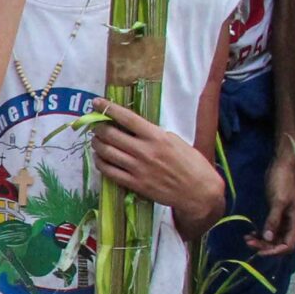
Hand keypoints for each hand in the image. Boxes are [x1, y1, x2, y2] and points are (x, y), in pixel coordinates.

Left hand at [90, 100, 218, 212]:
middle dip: (98, 127)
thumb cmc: (191, 163)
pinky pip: (109, 171)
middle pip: (110, 134)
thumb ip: (153, 133)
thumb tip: (132, 128)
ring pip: (106, 152)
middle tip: (96, 125)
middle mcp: (144, 151)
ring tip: (97, 141)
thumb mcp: (175, 140)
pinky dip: (100, 162)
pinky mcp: (134, 184)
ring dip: (96, 144)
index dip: (109, 109)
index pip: (127, 118)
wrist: (198, 191)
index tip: (97, 102)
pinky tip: (100, 158)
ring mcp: (137, 169)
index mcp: (156, 136)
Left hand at [250, 141, 294, 254]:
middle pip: (280, 243)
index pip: (288, 245)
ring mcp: (284, 220)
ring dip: (261, 241)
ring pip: (273, 238)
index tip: (260, 252)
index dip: (275, 251)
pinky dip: (260, 234)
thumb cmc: (283, 182)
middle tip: (248, 243)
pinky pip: (269, 230)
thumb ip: (274, 220)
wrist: (282, 166)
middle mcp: (292, 224)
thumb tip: (268, 238)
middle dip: (265, 246)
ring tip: (246, 239)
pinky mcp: (276, 214)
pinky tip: (249, 233)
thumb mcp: (278, 201)